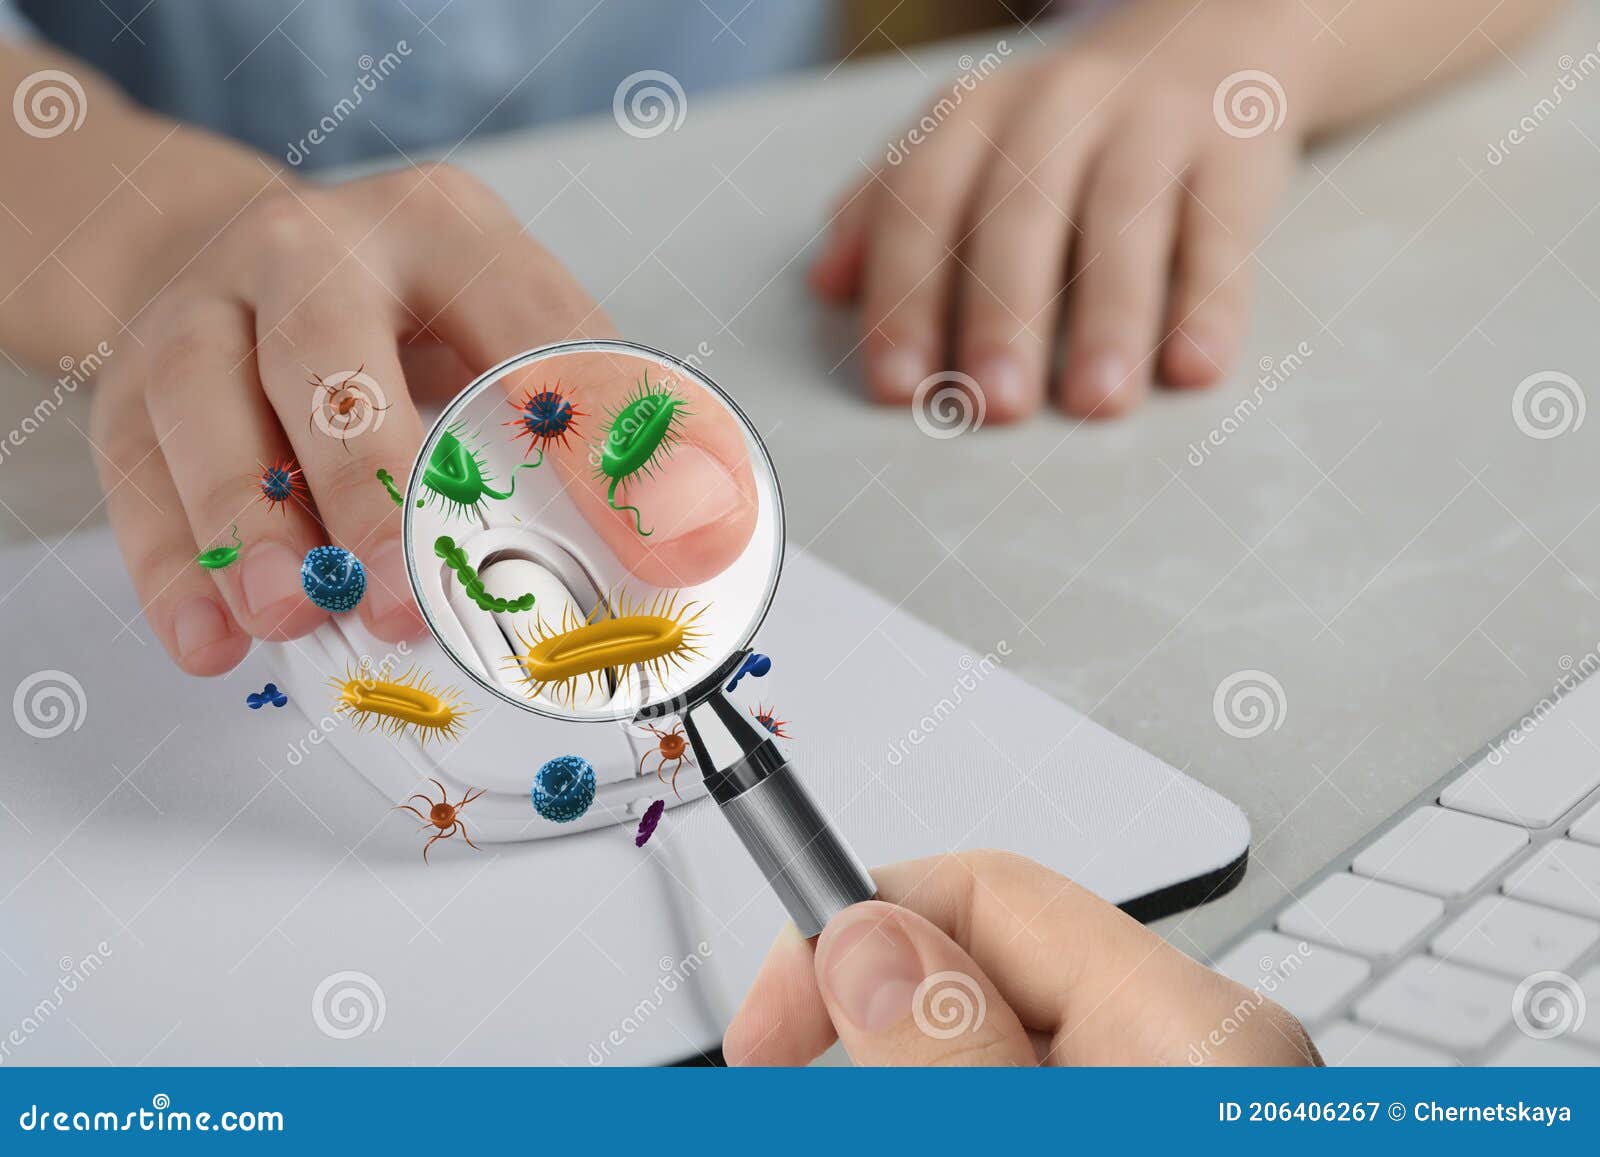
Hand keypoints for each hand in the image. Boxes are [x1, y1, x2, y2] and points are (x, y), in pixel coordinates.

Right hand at [89, 164, 755, 676]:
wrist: (217, 251)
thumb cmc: (395, 311)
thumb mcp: (499, 322)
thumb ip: (581, 414)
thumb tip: (693, 534)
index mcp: (441, 227)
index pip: (528, 326)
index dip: (585, 435)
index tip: (640, 544)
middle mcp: (310, 250)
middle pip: (326, 353)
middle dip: (370, 482)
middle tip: (409, 598)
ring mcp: (202, 311)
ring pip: (206, 409)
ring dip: (254, 526)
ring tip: (299, 616)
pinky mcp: (130, 389)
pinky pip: (140, 482)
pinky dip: (175, 571)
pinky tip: (214, 641)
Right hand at [724, 850, 1320, 1065]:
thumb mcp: (1037, 1140)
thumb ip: (954, 1058)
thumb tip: (866, 940)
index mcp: (1192, 1029)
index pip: (985, 890)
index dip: (849, 933)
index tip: (765, 1027)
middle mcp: (1198, 1048)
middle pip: (982, 963)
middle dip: (867, 1014)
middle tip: (789, 1075)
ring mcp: (1178, 1091)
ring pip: (994, 1031)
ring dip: (904, 1068)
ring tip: (848, 1089)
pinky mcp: (1165, 1118)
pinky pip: (1032, 1074)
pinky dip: (963, 1089)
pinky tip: (932, 1105)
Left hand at [811, 1, 1306, 420]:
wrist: (1208, 45)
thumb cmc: (1060, 136)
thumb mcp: (968, 148)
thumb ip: (891, 210)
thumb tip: (825, 285)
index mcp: (972, 113)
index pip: (922, 205)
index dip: (906, 297)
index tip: (900, 386)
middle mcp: (1055, 104)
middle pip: (1018, 211)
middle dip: (1002, 314)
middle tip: (994, 406)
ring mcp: (1150, 121)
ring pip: (1122, 219)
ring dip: (1108, 317)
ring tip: (1096, 402)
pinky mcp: (1235, 148)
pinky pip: (1222, 228)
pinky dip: (1211, 301)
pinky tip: (1194, 367)